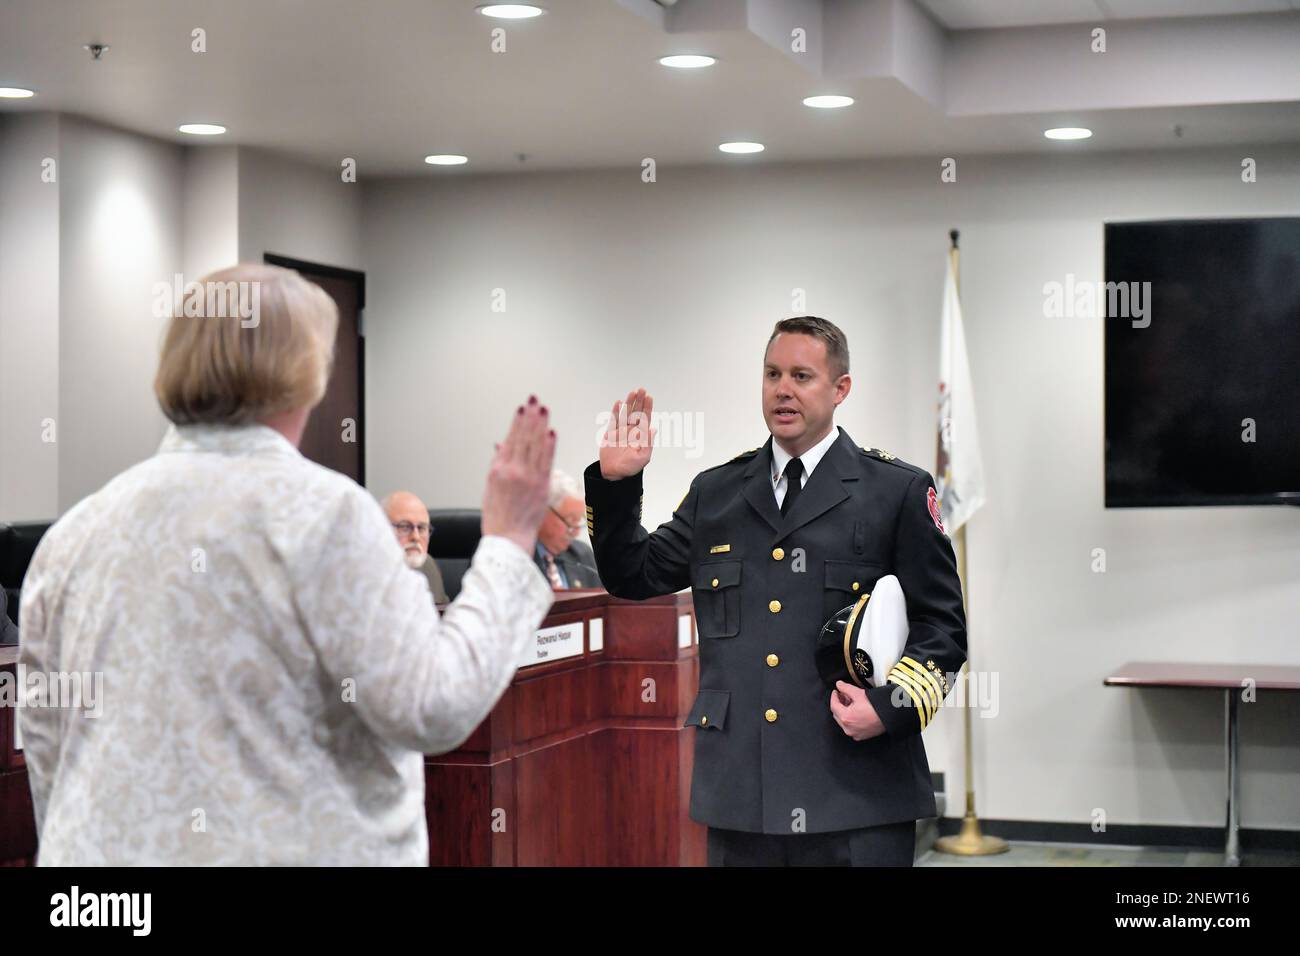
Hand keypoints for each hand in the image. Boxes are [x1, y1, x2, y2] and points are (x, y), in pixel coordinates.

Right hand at [481, 396, 555, 555]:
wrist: (507, 540)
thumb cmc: (497, 518)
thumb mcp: (490, 489)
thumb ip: (497, 465)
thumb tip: (501, 446)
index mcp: (497, 470)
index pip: (510, 440)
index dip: (517, 422)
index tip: (522, 409)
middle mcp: (512, 470)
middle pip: (523, 438)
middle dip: (530, 417)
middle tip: (535, 400)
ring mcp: (527, 478)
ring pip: (535, 445)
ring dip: (540, 425)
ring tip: (543, 409)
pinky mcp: (541, 486)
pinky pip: (546, 461)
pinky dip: (549, 445)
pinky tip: (551, 432)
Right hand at [599, 388, 655, 479]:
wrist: (614, 474)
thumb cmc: (630, 467)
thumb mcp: (643, 457)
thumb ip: (648, 443)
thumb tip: (653, 428)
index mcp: (641, 435)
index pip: (645, 418)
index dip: (647, 407)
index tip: (649, 397)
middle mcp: (631, 430)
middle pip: (636, 412)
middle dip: (639, 401)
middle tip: (642, 390)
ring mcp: (621, 431)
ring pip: (625, 413)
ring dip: (629, 403)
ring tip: (632, 393)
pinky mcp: (610, 433)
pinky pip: (613, 420)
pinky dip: (615, 411)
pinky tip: (619, 403)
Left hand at [830, 680, 884, 740]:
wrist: (890, 716)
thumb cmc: (876, 707)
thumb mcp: (859, 693)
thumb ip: (846, 688)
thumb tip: (839, 685)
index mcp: (845, 718)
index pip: (833, 705)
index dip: (834, 696)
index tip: (836, 691)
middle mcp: (848, 728)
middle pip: (837, 714)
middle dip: (839, 704)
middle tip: (843, 695)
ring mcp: (854, 734)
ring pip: (843, 721)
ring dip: (844, 711)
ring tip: (850, 702)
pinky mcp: (860, 736)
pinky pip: (850, 727)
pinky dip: (850, 719)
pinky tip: (856, 712)